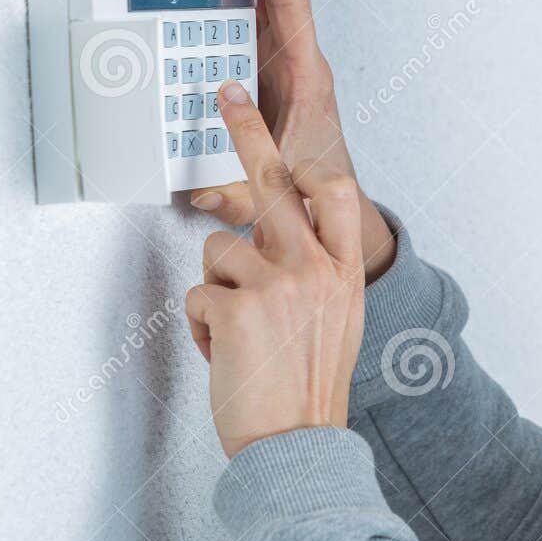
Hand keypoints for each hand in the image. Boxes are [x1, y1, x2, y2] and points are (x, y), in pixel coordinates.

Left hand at [184, 80, 365, 458]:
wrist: (300, 447)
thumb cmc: (311, 390)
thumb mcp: (338, 322)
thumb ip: (319, 274)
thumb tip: (276, 237)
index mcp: (344, 272)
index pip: (335, 195)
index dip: (308, 165)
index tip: (288, 145)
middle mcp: (314, 268)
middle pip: (274, 181)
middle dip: (247, 129)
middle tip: (226, 93)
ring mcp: (276, 284)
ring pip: (217, 249)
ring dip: (216, 289)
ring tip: (238, 333)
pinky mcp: (235, 306)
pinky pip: (196, 295)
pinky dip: (201, 326)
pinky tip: (224, 354)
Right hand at [191, 0, 395, 281]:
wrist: (335, 201)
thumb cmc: (311, 189)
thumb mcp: (274, 191)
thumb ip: (239, 193)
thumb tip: (204, 192)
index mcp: (307, 73)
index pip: (290, 5)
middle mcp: (304, 56)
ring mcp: (291, 57)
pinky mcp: (276, 63)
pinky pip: (264, 9)